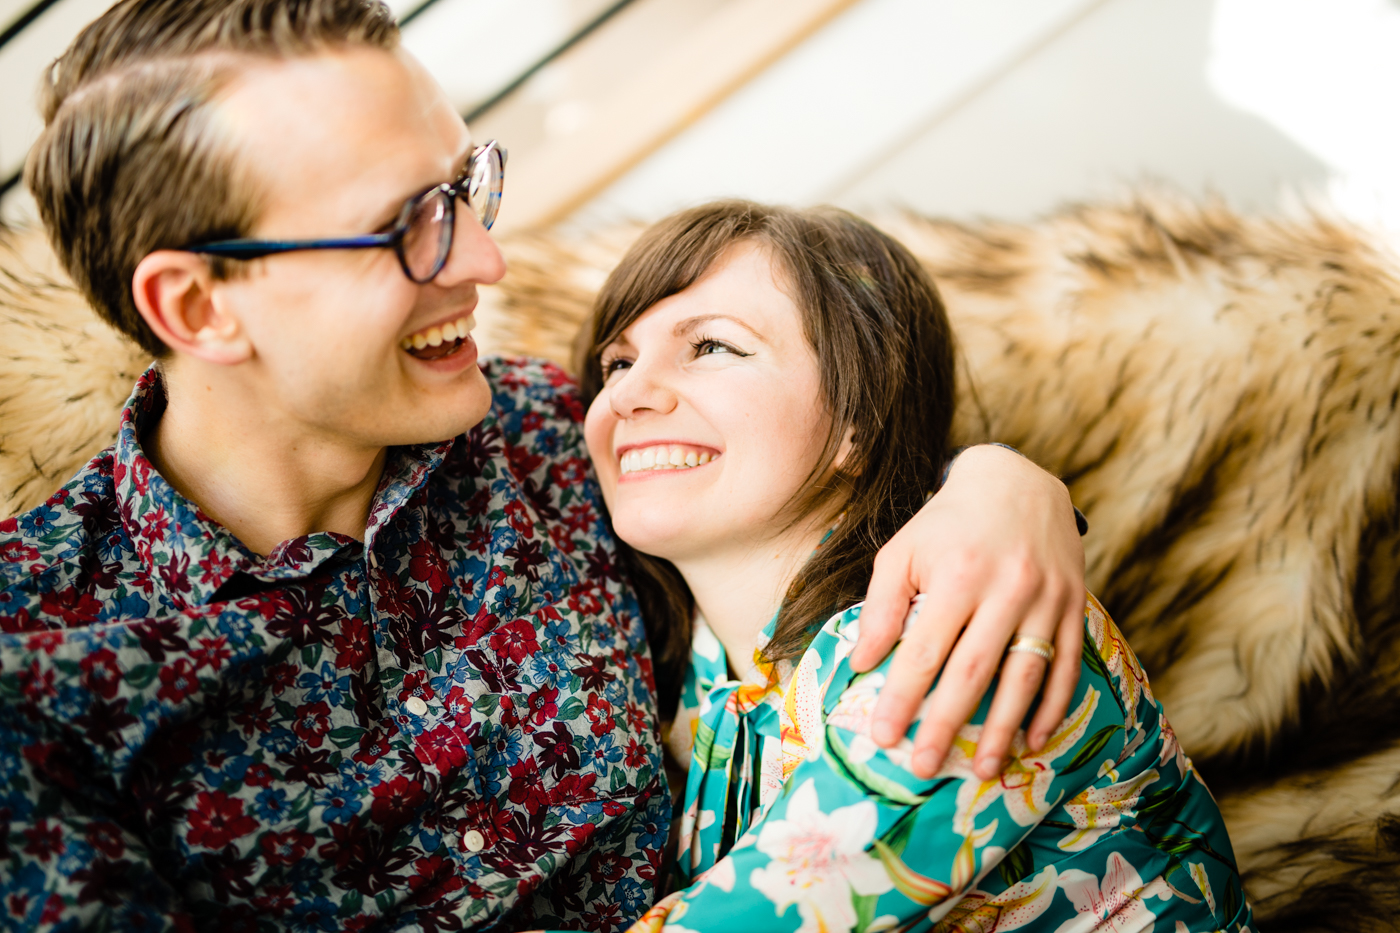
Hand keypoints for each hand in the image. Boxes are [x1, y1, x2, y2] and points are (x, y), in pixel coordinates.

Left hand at [850, 444, 1084, 779]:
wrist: (1017, 483)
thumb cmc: (947, 524)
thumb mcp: (903, 550)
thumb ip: (881, 605)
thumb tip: (863, 663)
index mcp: (956, 574)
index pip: (924, 649)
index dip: (903, 696)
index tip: (883, 736)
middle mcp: (1004, 587)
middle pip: (973, 670)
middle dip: (948, 724)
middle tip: (924, 767)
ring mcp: (1045, 598)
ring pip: (1025, 675)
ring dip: (1004, 729)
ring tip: (985, 771)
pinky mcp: (1073, 605)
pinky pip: (1067, 664)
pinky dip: (1052, 706)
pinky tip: (1034, 740)